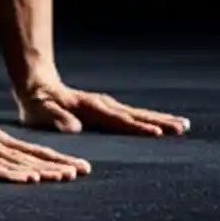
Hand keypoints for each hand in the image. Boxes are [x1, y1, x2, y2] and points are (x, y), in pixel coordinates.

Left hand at [15, 81, 190, 136]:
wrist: (37, 87)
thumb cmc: (37, 104)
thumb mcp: (40, 112)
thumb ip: (57, 119)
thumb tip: (74, 128)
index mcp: (89, 108)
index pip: (117, 120)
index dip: (136, 127)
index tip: (156, 133)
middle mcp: (102, 105)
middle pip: (134, 115)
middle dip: (158, 121)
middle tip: (182, 128)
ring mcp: (107, 106)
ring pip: (138, 114)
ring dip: (160, 119)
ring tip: (182, 126)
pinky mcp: (108, 110)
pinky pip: (133, 115)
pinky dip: (151, 119)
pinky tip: (164, 125)